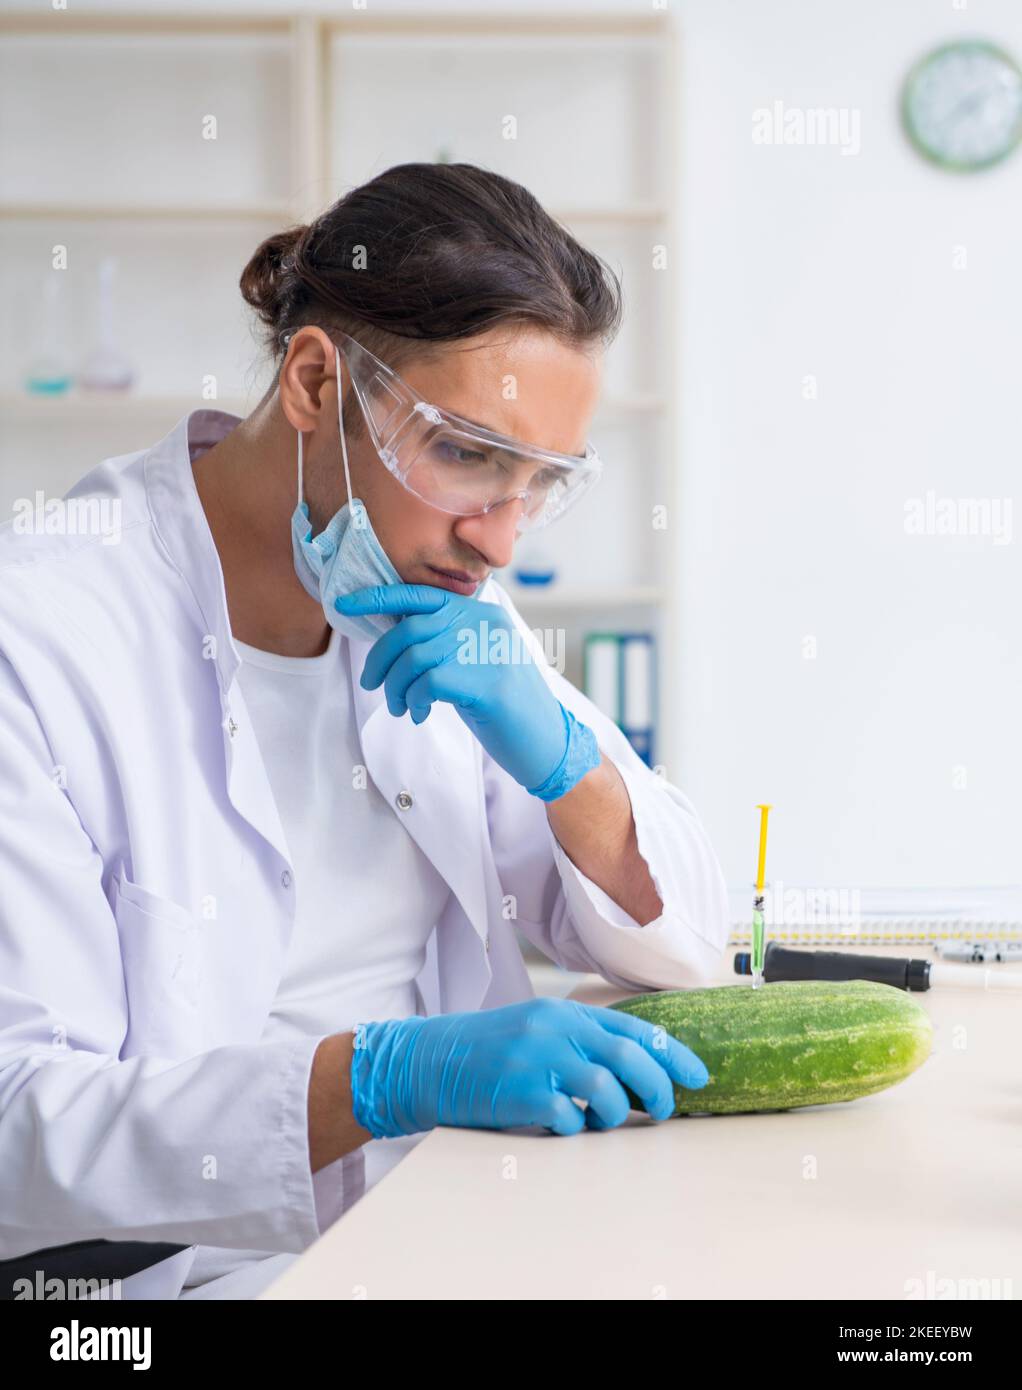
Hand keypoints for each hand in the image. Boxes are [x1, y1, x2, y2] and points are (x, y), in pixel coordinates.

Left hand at [336, 583, 598, 798]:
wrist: (546, 740)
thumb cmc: (505, 705)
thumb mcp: (474, 661)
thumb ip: (444, 642)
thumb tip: (393, 637)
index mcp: (481, 613)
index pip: (421, 593)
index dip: (378, 596)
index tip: (345, 604)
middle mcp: (484, 624)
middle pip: (409, 628)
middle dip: (380, 659)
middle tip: (372, 684)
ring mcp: (487, 651)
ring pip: (414, 658)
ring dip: (396, 687)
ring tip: (401, 707)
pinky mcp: (487, 683)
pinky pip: (428, 683)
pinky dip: (415, 701)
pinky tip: (420, 715)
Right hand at [349, 997, 710, 1137]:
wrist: (428, 1061)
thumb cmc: (488, 1051)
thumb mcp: (537, 1028)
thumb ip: (581, 1039)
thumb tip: (637, 1069)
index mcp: (565, 1012)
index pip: (635, 1029)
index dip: (673, 1054)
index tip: (698, 1078)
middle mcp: (556, 1029)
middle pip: (631, 1058)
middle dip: (659, 1089)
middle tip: (664, 1111)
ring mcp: (538, 1059)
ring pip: (608, 1091)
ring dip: (617, 1115)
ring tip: (604, 1121)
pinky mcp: (520, 1092)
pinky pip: (570, 1119)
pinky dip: (575, 1129)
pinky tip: (562, 1125)